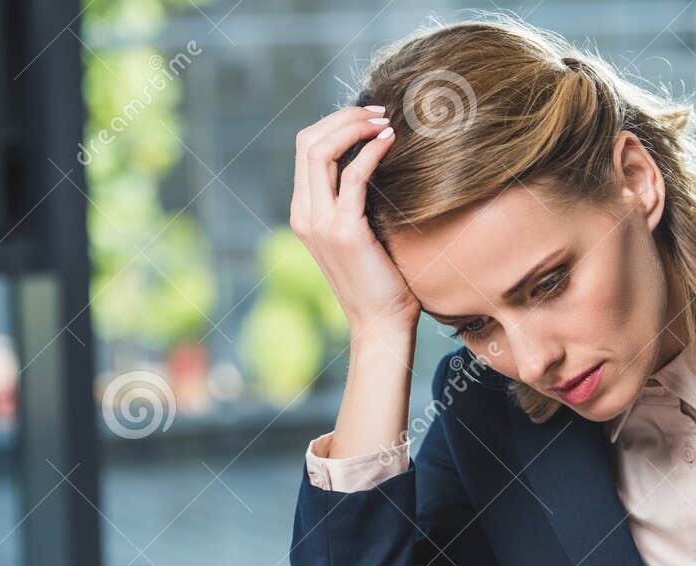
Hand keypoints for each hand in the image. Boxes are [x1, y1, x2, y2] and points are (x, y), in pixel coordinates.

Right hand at [290, 105, 420, 331]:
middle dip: (343, 117)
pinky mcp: (343, 231)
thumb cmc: (381, 282)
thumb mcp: (361, 234)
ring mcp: (320, 223)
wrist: (380, 325)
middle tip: (379, 111)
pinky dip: (371, 151)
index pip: (306, 149)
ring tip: (386, 121)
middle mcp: (304, 214)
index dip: (336, 124)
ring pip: (320, 150)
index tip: (370, 118)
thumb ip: (355, 202)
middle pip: (307, 141)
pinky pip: (353, 175)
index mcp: (303, 213)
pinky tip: (391, 142)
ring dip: (354, 127)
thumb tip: (376, 162)